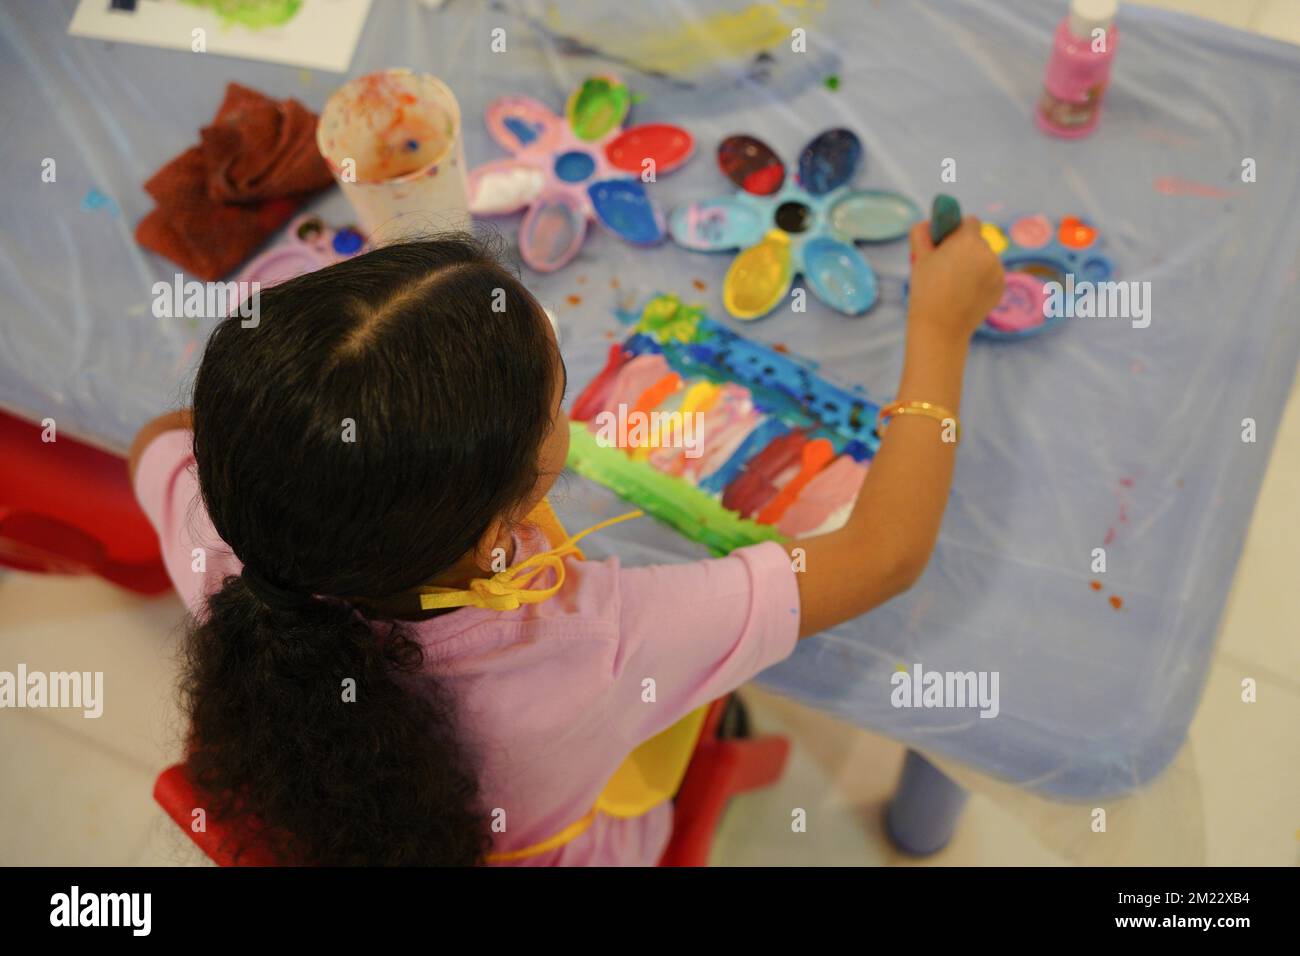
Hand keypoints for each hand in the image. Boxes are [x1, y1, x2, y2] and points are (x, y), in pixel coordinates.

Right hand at [907, 216, 1004, 342]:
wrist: (940, 327)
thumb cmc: (926, 291)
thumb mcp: (919, 257)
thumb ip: (922, 233)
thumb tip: (929, 224)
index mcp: (968, 241)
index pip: (970, 221)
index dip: (958, 230)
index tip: (947, 243)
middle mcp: (988, 252)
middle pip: (978, 241)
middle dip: (966, 249)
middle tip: (947, 267)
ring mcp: (998, 271)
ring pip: (985, 259)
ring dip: (974, 265)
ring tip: (956, 285)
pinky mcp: (1001, 287)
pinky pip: (991, 275)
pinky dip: (981, 281)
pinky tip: (965, 294)